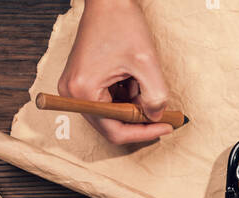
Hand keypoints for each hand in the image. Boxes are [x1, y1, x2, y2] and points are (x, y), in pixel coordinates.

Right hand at [58, 0, 172, 146]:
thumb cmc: (122, 23)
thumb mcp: (146, 63)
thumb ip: (156, 97)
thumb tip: (157, 118)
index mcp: (83, 92)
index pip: (115, 131)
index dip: (143, 132)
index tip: (166, 126)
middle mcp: (72, 95)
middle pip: (111, 125)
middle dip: (138, 119)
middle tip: (162, 112)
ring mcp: (74, 88)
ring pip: (111, 114)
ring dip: (132, 105)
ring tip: (142, 82)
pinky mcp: (81, 81)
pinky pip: (106, 102)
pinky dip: (124, 96)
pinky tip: (132, 78)